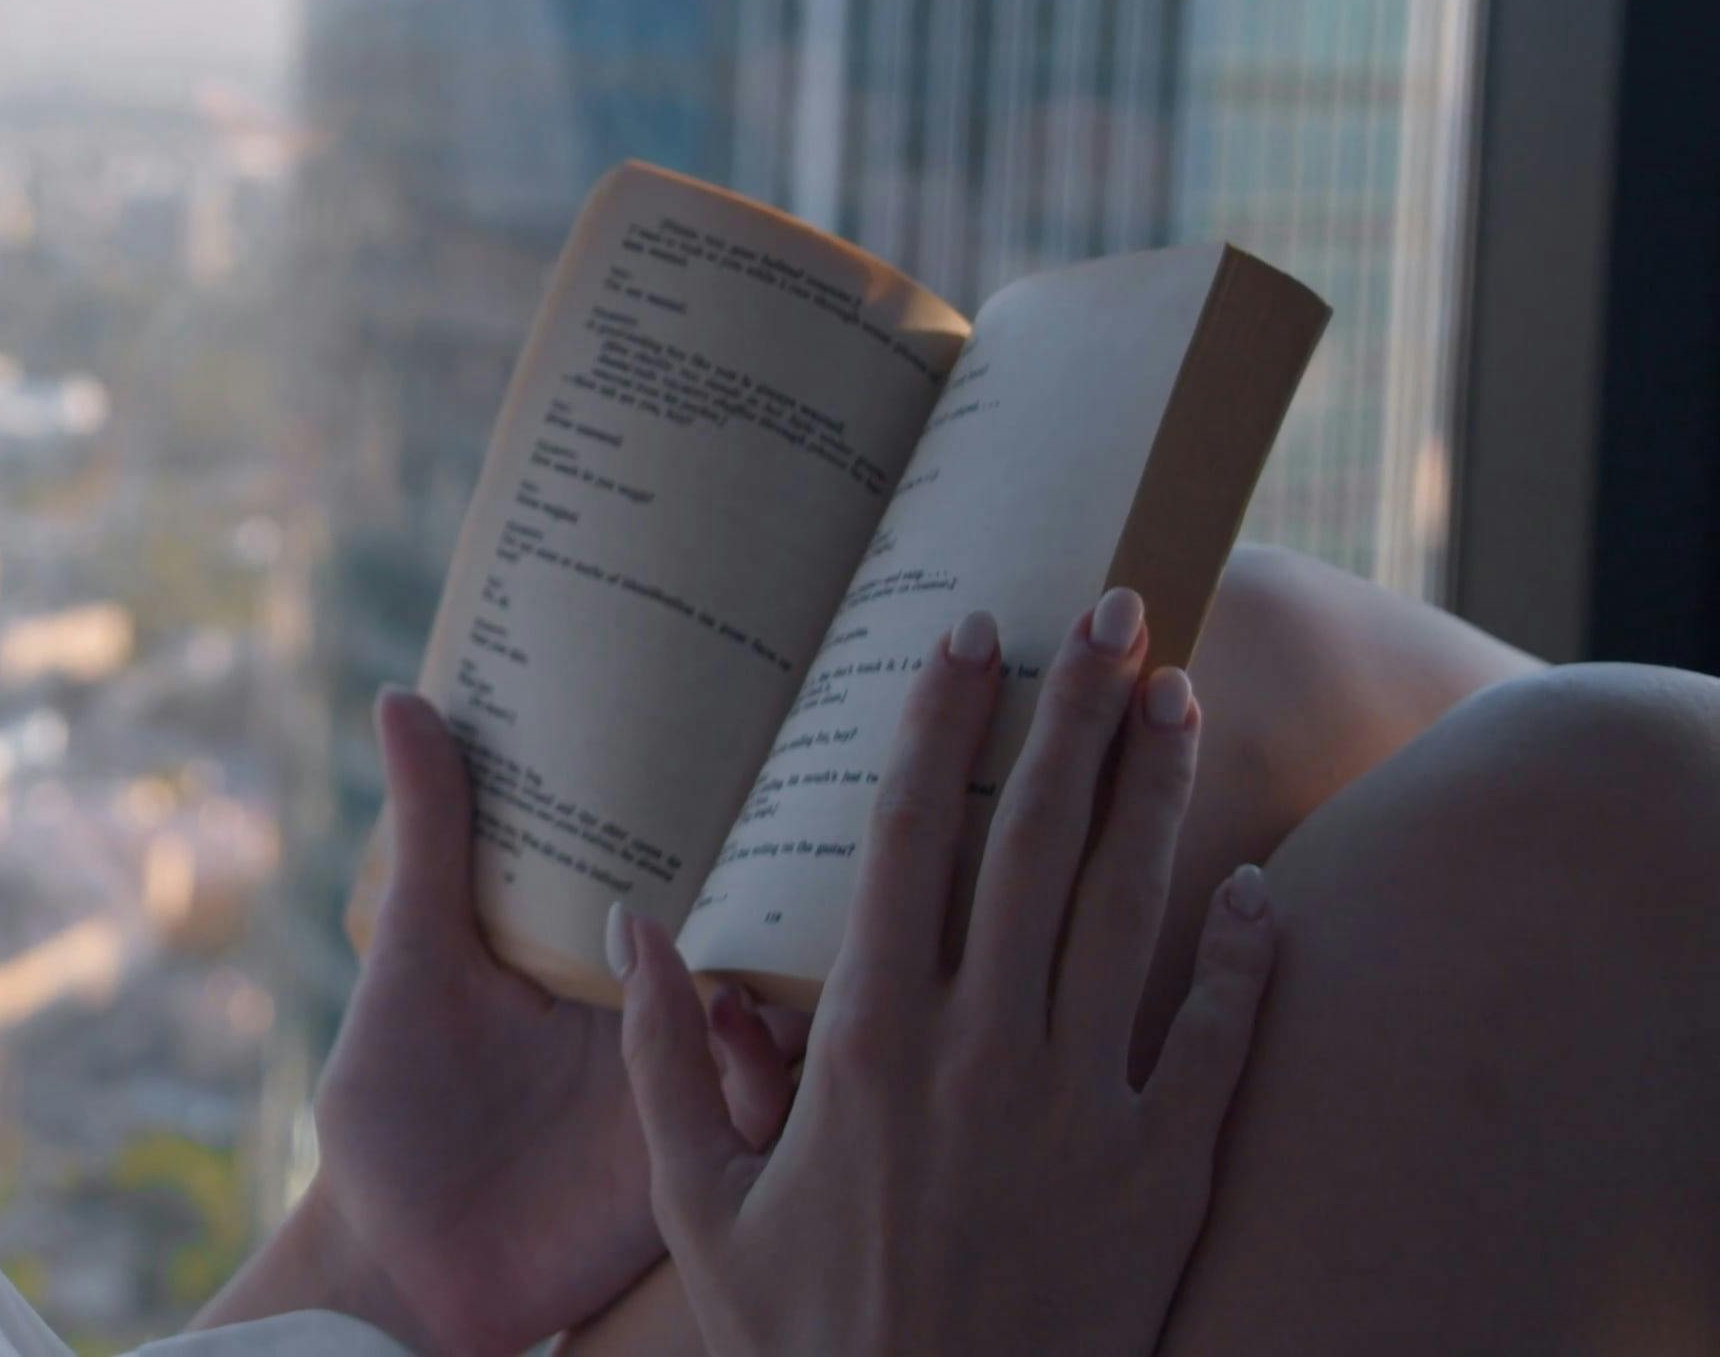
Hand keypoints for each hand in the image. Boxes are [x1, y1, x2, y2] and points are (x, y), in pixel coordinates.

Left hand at [202, 689, 800, 1354]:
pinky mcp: (710, 1153)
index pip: (701, 854)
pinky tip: (777, 1019)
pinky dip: (797, 1061)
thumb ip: (431, 840)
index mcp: (609, 944)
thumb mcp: (414, 961)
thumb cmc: (390, 1104)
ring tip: (828, 896)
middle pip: (771, 921)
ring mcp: (694, 1076)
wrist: (400, 1258)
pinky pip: (785, 1105)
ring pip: (799, 1004)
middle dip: (818, 866)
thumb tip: (402, 697)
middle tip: (855, 783)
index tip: (797, 698)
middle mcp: (667, 1000)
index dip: (751, 793)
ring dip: (821, 957)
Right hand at [612, 595, 1281, 1355]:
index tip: (965, 638)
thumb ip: (667, 1057)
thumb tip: (635, 922)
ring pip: (1133, 914)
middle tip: (1116, 610)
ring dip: (1161, 794)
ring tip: (1184, 695)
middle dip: (1078, 714)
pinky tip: (1258, 892)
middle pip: (1039, 844)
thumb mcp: (698, 1203)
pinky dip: (1245, 962)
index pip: (909, 843)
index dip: (940, 728)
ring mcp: (1088, 1109)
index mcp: (869, 1044)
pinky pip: (1217, 1044)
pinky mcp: (1164, 1176)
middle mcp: (986, 1053)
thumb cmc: (802, 1338)